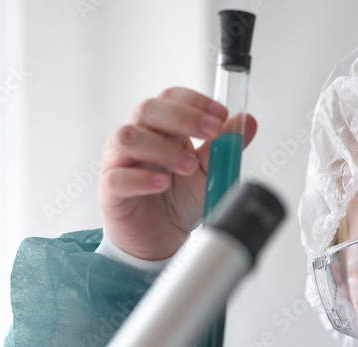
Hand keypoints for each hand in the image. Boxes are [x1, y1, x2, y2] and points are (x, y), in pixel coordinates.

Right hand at [98, 87, 257, 260]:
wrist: (160, 239)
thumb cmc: (178, 200)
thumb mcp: (209, 173)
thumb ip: (224, 148)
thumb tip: (247, 121)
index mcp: (161, 128)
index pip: (171, 97)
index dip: (195, 101)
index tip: (221, 115)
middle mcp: (137, 138)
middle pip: (149, 109)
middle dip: (184, 117)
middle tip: (213, 132)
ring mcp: (119, 162)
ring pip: (128, 138)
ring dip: (163, 148)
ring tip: (189, 166)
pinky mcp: (110, 190)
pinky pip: (117, 177)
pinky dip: (141, 179)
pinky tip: (162, 184)